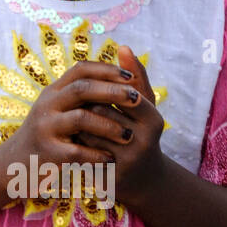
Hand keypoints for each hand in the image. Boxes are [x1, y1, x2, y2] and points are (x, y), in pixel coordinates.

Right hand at [0, 57, 144, 199]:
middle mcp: (47, 104)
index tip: (131, 77)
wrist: (13, 164)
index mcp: (54, 91)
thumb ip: (82, 93)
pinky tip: (110, 158)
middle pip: (82, 89)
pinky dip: (96, 154)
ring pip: (80, 118)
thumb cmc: (47, 134)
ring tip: (129, 135)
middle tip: (137, 99)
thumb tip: (109, 72)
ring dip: (109, 126)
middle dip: (113, 92)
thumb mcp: (60, 108)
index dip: (107, 70)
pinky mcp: (46, 152)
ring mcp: (45, 128)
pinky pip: (76, 151)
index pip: (81, 70)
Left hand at [74, 44, 164, 203]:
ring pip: (88, 133)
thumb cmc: (141, 133)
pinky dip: (75, 145)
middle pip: (100, 112)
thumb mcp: (145, 106)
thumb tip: (122, 47)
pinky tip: (73, 141)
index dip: (104, 90)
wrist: (144, 180)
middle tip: (76, 104)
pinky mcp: (109, 178)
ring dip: (77, 125)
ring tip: (73, 121)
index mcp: (153, 121)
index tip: (96, 90)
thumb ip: (136, 76)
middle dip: (86, 107)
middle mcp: (142, 142)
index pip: (120, 94)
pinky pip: (83, 154)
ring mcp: (126, 163)